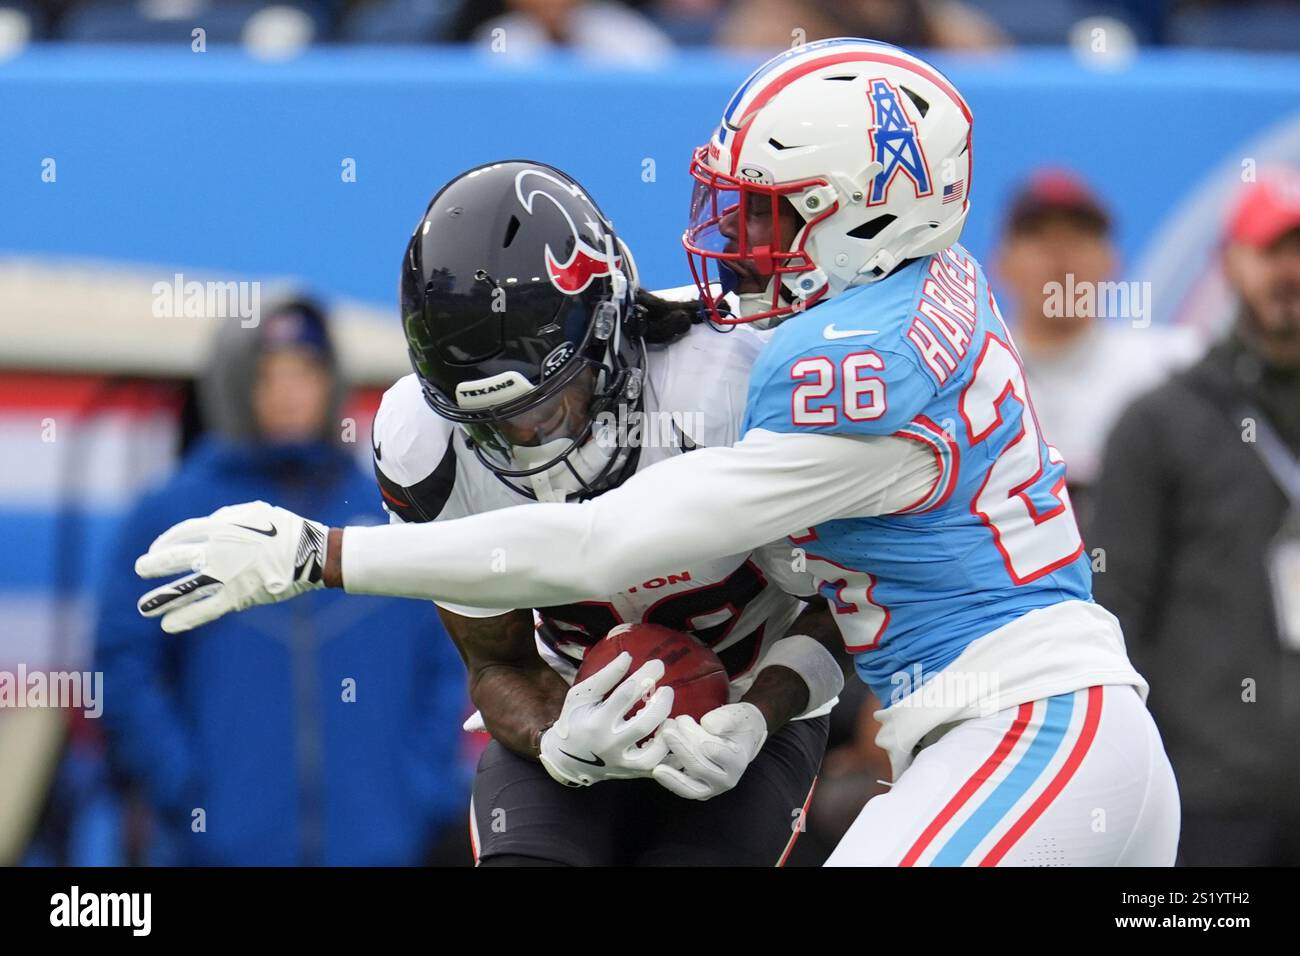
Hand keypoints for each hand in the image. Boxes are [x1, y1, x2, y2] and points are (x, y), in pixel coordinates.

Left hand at [136, 501, 328, 633]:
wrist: (311, 551)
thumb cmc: (286, 529)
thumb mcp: (255, 512)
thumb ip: (228, 518)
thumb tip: (210, 524)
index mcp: (221, 526)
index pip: (182, 533)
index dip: (165, 541)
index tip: (156, 549)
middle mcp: (218, 549)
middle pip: (177, 558)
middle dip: (155, 565)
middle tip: (141, 570)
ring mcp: (226, 574)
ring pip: (186, 587)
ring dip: (162, 598)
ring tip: (143, 607)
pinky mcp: (238, 596)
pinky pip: (207, 608)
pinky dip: (187, 617)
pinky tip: (168, 625)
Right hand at [539, 652, 673, 786]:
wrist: (566, 760)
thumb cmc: (574, 722)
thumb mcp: (580, 696)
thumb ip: (604, 678)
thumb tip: (628, 656)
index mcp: (596, 721)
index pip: (626, 695)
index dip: (645, 676)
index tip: (658, 665)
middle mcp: (610, 744)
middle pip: (643, 725)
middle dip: (661, 704)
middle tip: (667, 690)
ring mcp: (621, 762)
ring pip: (652, 754)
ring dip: (667, 733)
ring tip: (671, 718)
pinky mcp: (631, 773)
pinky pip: (656, 768)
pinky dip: (668, 753)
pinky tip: (670, 736)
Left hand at [652, 702, 767, 799]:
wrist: (739, 739)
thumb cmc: (736, 725)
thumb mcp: (736, 716)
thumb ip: (725, 719)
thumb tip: (708, 725)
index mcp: (737, 760)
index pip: (713, 750)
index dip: (694, 734)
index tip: (682, 718)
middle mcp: (726, 780)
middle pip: (699, 768)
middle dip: (680, 748)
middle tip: (667, 731)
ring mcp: (712, 788)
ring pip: (690, 788)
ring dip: (672, 776)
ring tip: (657, 768)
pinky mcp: (699, 790)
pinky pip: (683, 790)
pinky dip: (670, 781)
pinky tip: (658, 771)